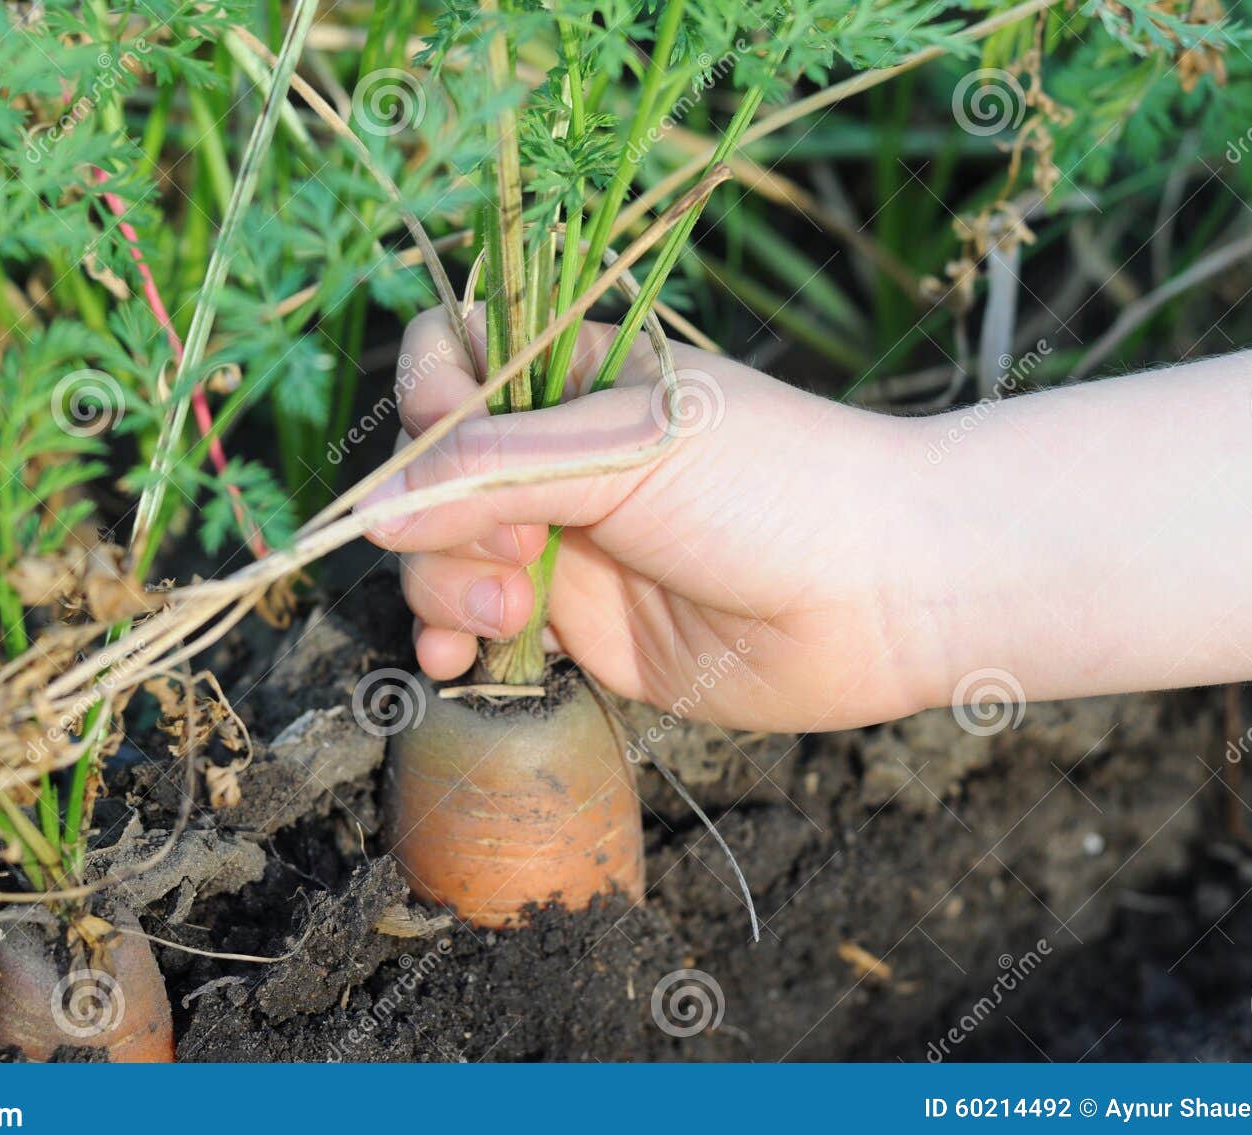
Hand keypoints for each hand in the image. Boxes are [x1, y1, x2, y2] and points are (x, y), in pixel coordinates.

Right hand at [361, 307, 945, 731]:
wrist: (882, 597)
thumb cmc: (775, 486)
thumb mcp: (627, 450)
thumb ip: (492, 471)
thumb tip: (368, 506)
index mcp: (575, 377)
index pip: (452, 358)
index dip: (426, 398)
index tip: (449, 444)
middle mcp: (559, 458)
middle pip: (429, 472)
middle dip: (438, 517)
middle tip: (516, 549)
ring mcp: (564, 544)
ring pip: (439, 555)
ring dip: (442, 585)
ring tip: (505, 614)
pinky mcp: (577, 627)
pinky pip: (477, 629)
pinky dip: (451, 640)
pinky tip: (459, 658)